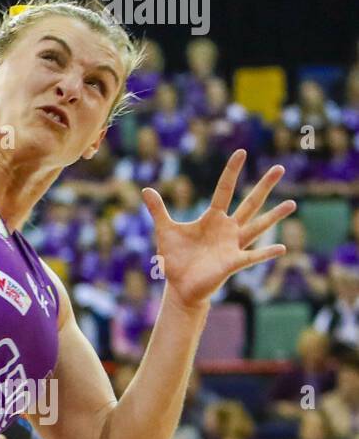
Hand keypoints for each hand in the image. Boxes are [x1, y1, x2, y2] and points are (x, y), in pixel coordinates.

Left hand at [142, 150, 294, 309]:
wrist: (180, 286)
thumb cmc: (176, 258)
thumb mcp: (165, 230)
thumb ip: (158, 210)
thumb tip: (145, 189)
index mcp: (212, 218)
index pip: (224, 189)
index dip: (231, 171)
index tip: (241, 152)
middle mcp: (227, 229)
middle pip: (249, 203)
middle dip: (264, 186)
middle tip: (280, 168)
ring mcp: (233, 245)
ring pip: (258, 227)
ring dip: (274, 216)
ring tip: (293, 203)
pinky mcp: (232, 263)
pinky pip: (252, 256)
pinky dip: (266, 253)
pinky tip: (282, 247)